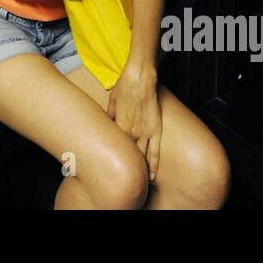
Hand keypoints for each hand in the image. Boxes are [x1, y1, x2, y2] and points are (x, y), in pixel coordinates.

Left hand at [108, 65, 161, 182]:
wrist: (140, 78)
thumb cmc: (123, 88)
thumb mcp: (110, 103)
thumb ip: (109, 118)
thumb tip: (106, 126)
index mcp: (119, 127)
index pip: (114, 149)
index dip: (110, 160)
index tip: (106, 169)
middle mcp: (132, 133)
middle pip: (128, 156)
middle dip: (125, 170)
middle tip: (121, 181)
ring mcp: (145, 133)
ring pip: (142, 158)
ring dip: (140, 172)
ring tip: (139, 184)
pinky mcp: (156, 130)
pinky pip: (156, 152)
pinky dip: (154, 164)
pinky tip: (153, 176)